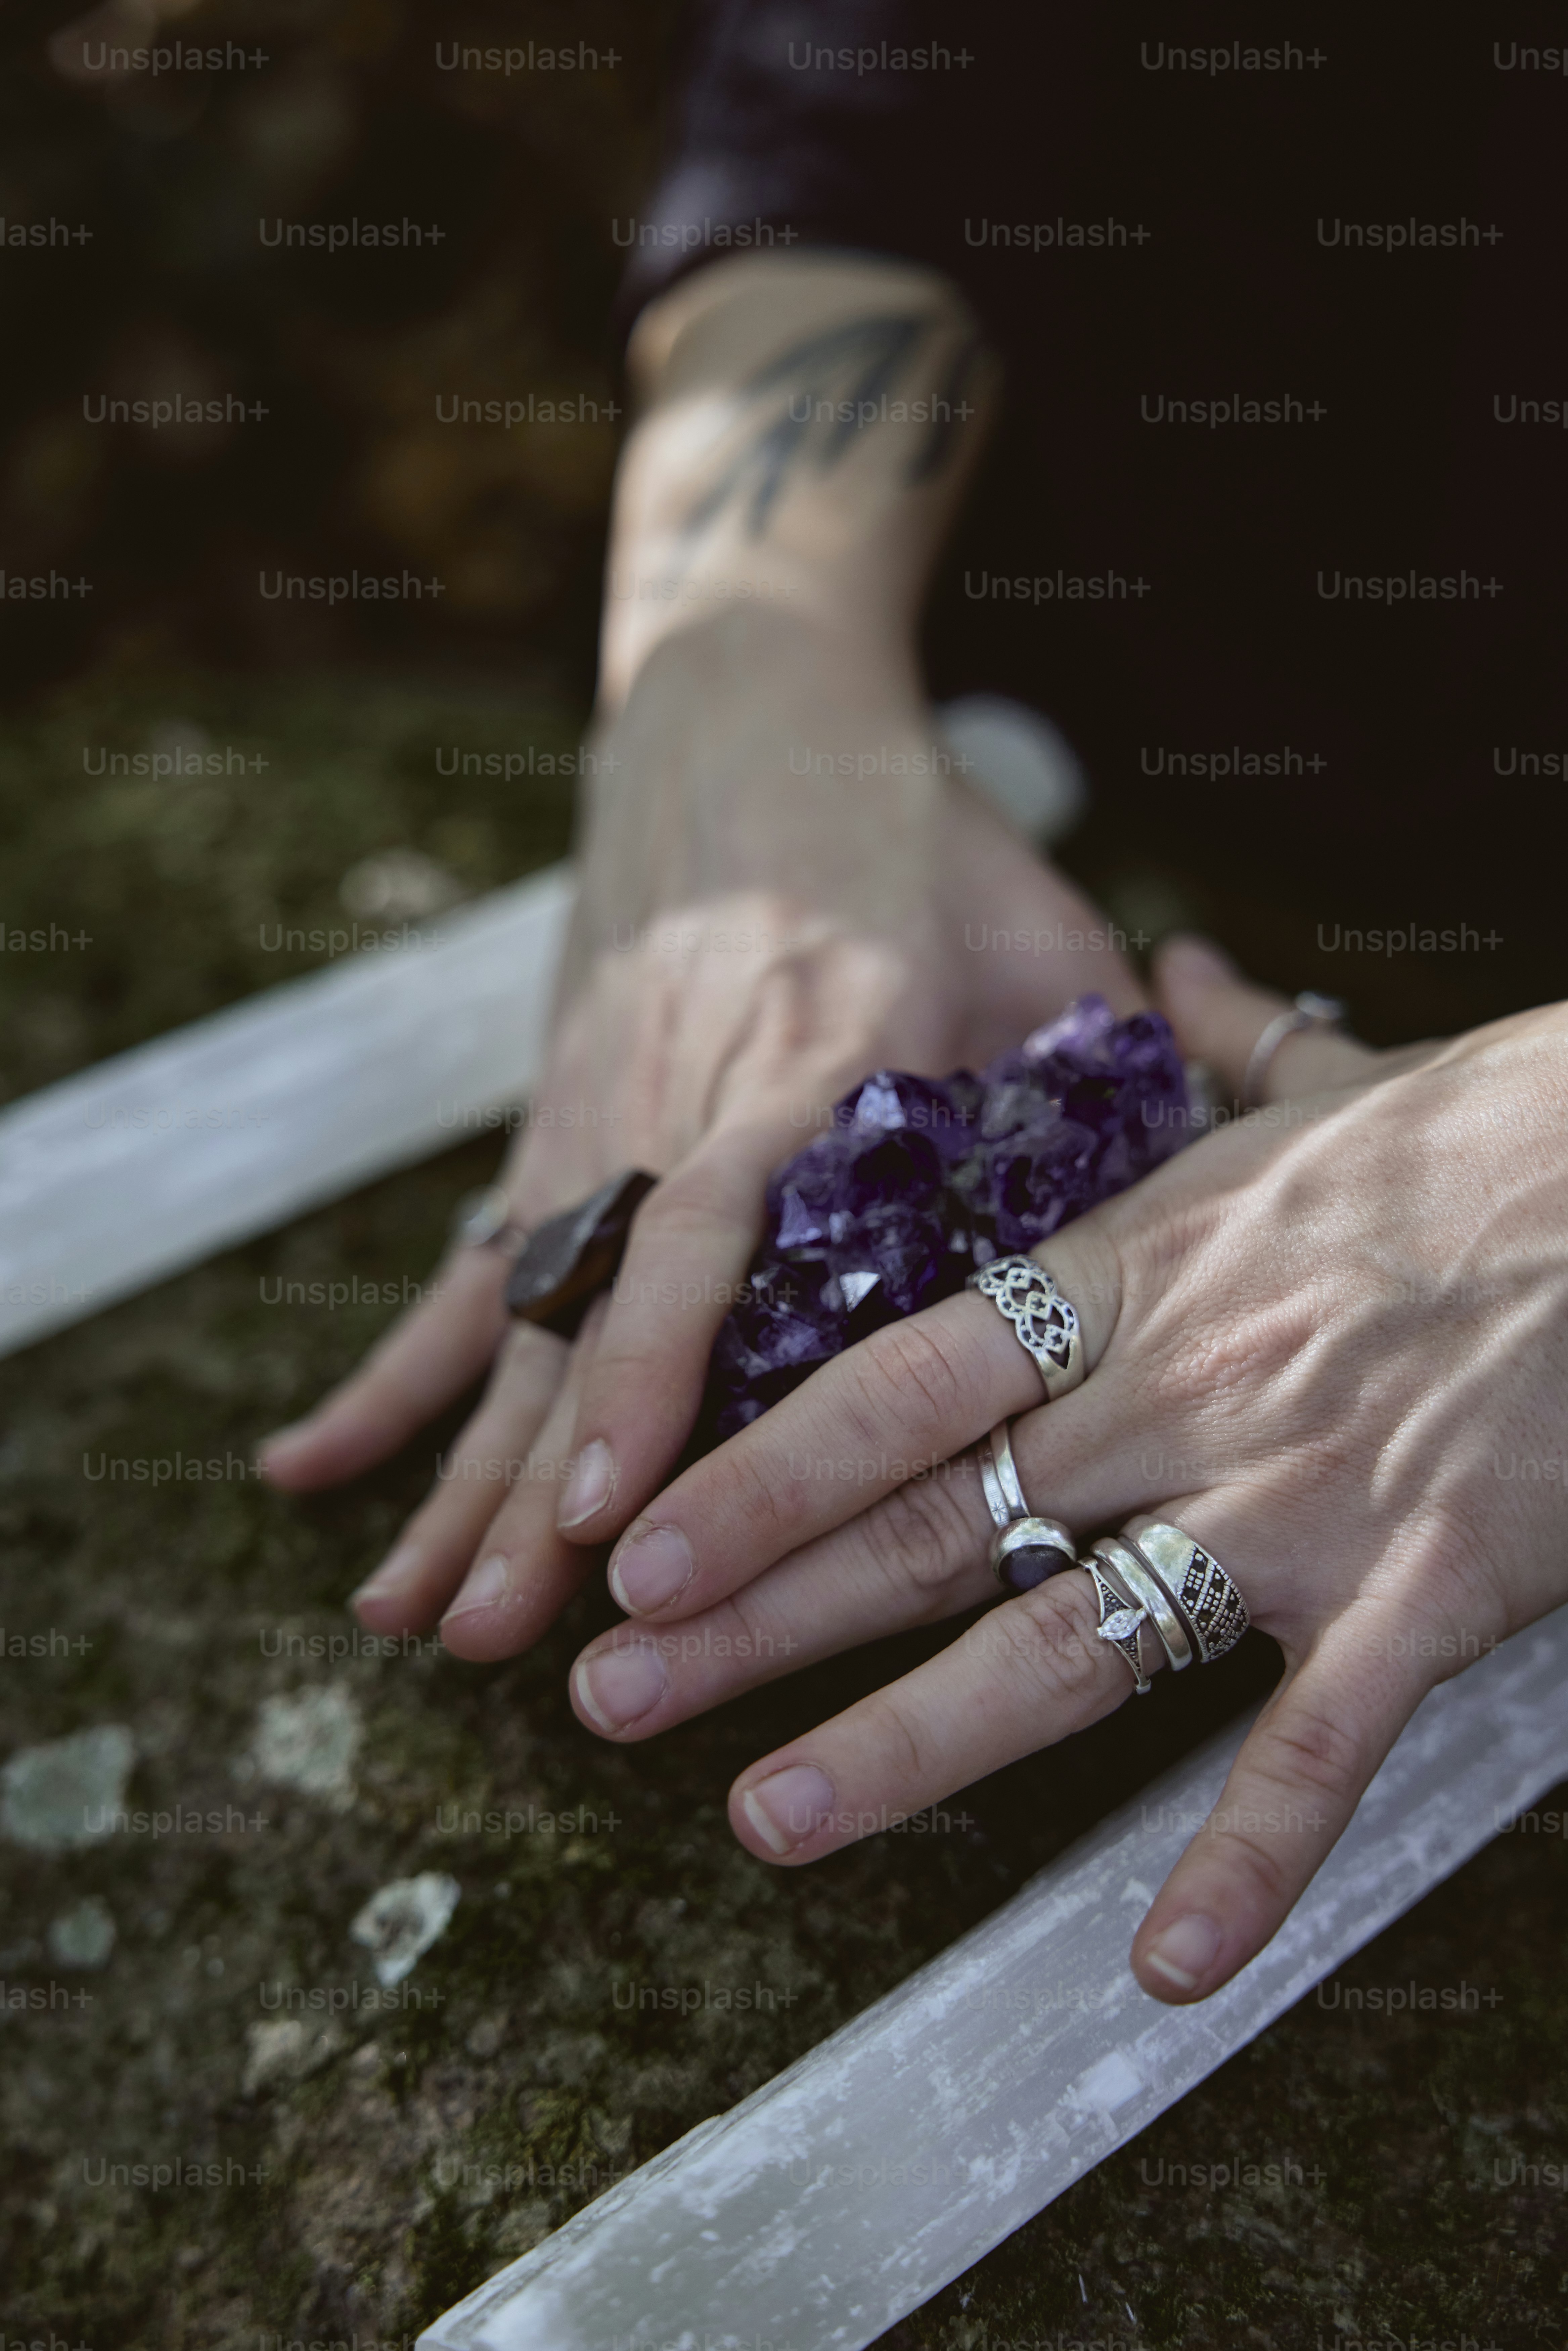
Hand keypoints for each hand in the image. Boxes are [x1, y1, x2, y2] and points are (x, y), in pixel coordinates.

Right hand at [259, 614, 1140, 1657]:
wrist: (745, 707)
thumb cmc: (913, 827)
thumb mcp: (1036, 928)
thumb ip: (1097, 1070)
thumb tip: (1194, 1227)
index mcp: (807, 1060)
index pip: (706, 1239)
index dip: (654, 1379)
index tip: (617, 1513)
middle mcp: (675, 1105)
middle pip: (587, 1321)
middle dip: (537, 1492)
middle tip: (501, 1639)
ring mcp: (593, 1120)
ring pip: (514, 1324)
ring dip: (460, 1476)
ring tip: (411, 1616)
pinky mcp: (551, 1124)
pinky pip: (461, 1269)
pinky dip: (390, 1377)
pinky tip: (312, 1471)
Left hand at [567, 939, 1567, 2003]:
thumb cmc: (1501, 1131)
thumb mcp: (1337, 1081)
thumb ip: (1231, 1041)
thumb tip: (1182, 971)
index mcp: (1139, 1278)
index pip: (895, 1388)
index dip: (751, 1473)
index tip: (633, 1543)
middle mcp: (1185, 1395)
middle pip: (930, 1524)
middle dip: (756, 1616)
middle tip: (608, 1694)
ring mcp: (1300, 1498)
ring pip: (1068, 1641)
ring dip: (909, 1743)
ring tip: (769, 1819)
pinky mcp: (1430, 1584)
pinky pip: (1317, 1745)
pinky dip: (1245, 1860)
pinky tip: (1163, 1968)